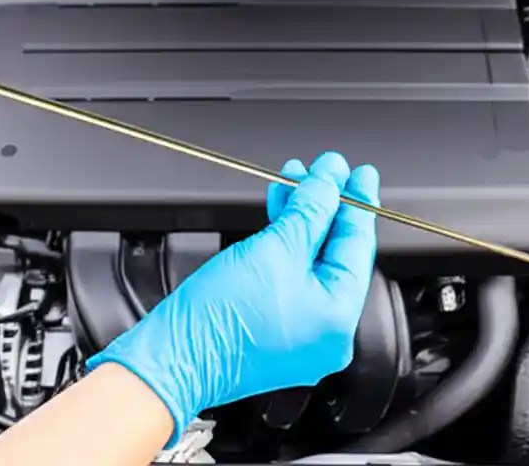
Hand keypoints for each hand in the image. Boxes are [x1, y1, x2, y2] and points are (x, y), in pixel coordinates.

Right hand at [86, 151, 379, 445]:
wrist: (170, 358)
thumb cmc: (216, 320)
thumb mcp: (273, 249)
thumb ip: (309, 211)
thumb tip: (329, 185)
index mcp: (339, 319)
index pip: (358, 246)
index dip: (357, 201)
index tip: (358, 173)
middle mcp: (329, 334)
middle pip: (336, 253)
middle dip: (326, 206)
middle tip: (326, 170)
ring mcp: (303, 336)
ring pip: (312, 263)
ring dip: (302, 219)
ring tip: (294, 182)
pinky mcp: (277, 331)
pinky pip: (293, 278)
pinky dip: (286, 245)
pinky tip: (279, 214)